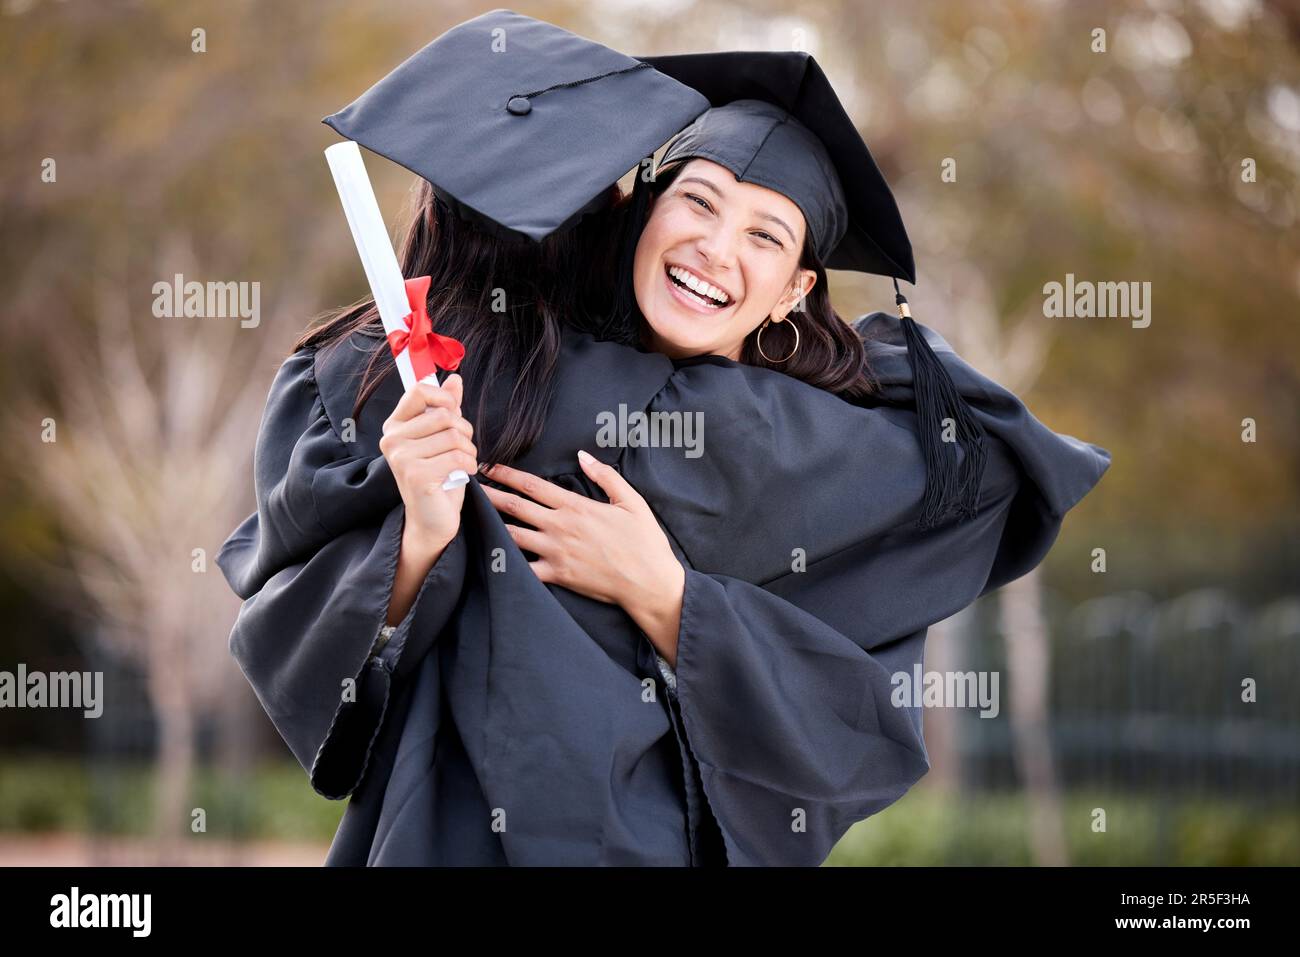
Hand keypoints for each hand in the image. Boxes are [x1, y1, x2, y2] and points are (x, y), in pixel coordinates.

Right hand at [379, 372, 476, 551]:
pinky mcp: (416, 476)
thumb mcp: (443, 438)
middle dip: (464, 431)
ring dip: (469, 451)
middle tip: (462, 449)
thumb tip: (456, 379)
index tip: (454, 414)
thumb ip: (446, 408)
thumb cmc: (439, 477)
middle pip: (444, 415)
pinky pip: (457, 456)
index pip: (419, 390)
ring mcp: (401, 458)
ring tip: (462, 464)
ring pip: (454, 436)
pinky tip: (462, 475)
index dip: (444, 398)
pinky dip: (469, 466)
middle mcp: (392, 440)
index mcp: (395, 426)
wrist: (432, 520)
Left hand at [481, 452, 684, 656]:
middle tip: (469, 487)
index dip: (507, 474)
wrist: (648, 582)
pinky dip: (507, 563)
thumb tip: (583, 456)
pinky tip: (492, 556)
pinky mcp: (557, 575)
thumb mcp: (631, 501)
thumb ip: (605, 476)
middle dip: (489, 495)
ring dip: (492, 525)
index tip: (489, 467)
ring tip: (474, 518)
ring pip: (513, 535)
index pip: (532, 485)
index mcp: (576, 506)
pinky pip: (524, 569)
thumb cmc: (644, 541)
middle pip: (514, 507)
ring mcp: (555, 552)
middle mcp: (560, 527)